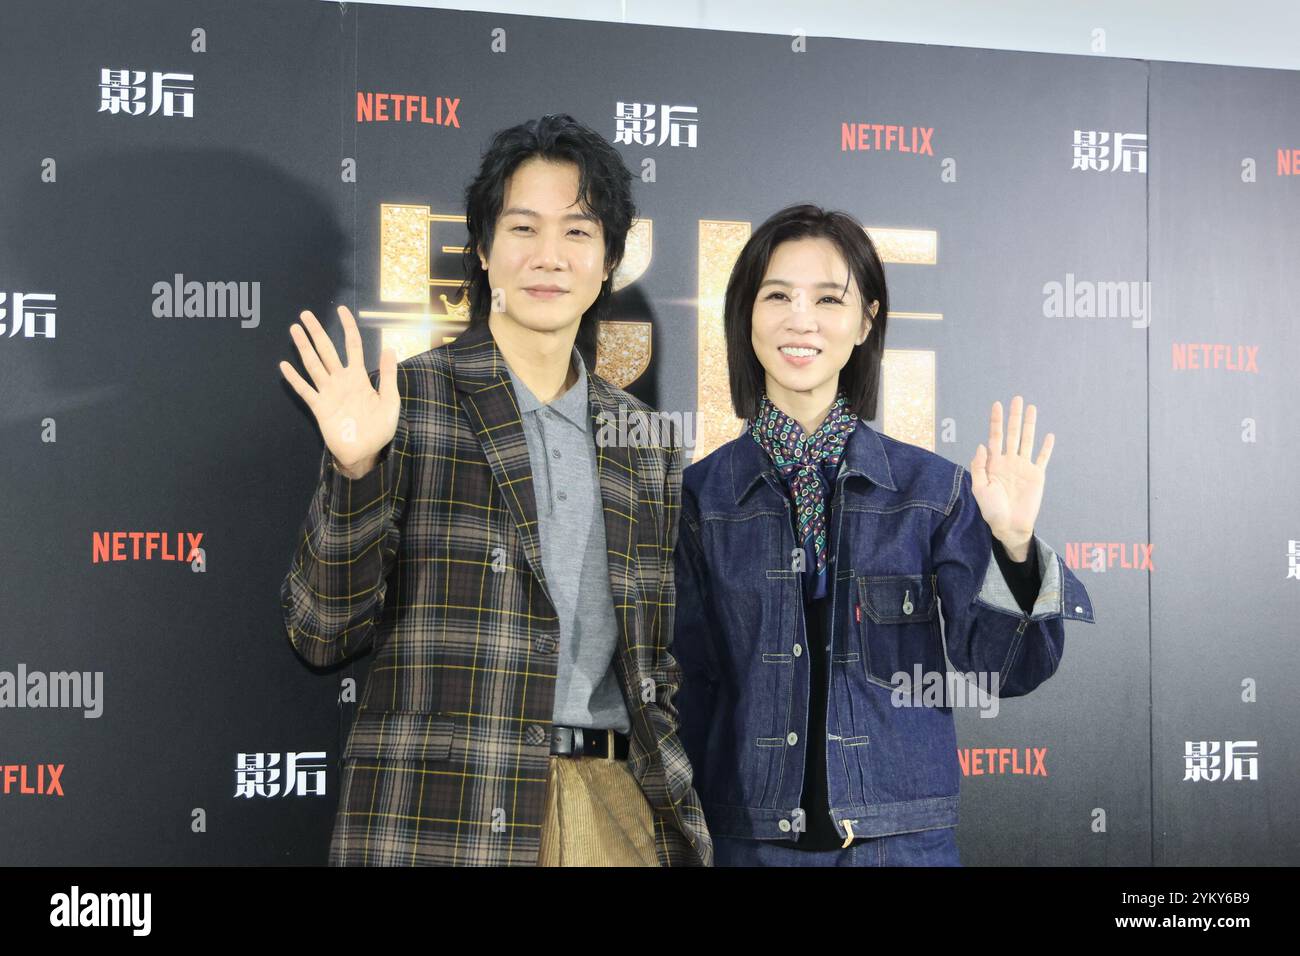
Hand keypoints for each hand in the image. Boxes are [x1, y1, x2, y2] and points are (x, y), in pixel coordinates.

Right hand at [279, 305, 398, 475]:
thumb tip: (390, 348)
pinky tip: (285, 365)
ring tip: (294, 329)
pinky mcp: (320, 407)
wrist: (366, 452)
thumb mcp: (390, 401)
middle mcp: (341, 380)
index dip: (348, 327)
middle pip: (327, 350)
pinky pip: (305, 390)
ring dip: (304, 347)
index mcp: (359, 377)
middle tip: (305, 314)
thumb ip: (388, 375)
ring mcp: (329, 392)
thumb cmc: (379, 428)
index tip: (342, 310)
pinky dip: (295, 378)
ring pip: (313, 365)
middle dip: (317, 332)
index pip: (352, 346)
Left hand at [969, 395, 1053, 556]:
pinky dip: (1046, 447)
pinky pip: (1042, 458)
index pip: (995, 437)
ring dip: (1030, 425)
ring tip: (1031, 408)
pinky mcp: (1037, 476)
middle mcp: (1009, 461)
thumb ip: (980, 466)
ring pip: (1028, 441)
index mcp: (994, 463)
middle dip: (1014, 417)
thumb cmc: (991, 509)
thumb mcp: (979, 488)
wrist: (1009, 525)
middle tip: (1017, 398)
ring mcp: (1024, 467)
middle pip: (1012, 434)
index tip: (997, 405)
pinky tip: (1049, 435)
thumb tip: (981, 444)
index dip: (996, 421)